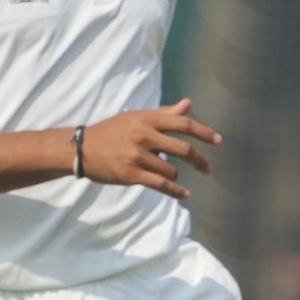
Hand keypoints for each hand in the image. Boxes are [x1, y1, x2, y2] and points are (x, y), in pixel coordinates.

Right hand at [81, 98, 220, 199]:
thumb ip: (164, 113)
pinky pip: (160, 184)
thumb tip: (188, 104)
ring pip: (171, 169)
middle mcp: (144, 136)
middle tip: (208, 168)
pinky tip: (186, 194)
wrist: (82, 148)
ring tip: (171, 174)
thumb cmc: (112, 131)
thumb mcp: (137, 117)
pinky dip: (176, 190)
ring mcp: (137, 156)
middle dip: (199, 159)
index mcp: (147, 119)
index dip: (203, 132)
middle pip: (183, 148)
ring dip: (176, 174)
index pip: (183, 124)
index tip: (218, 140)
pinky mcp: (131, 174)